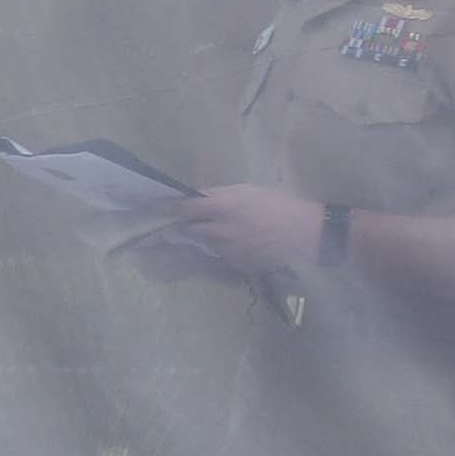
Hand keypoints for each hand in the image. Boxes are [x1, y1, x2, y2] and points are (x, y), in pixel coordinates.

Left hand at [145, 183, 323, 277]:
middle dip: (176, 227)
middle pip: (186, 230)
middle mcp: (220, 231)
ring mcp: (227, 251)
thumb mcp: (248, 191)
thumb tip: (197, 197)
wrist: (306, 235)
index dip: (164, 207)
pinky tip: (227, 241)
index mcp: (223, 207)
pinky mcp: (236, 264)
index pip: (184, 207)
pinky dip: (215, 248)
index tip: (148, 205)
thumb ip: (219, 195)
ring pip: (201, 244)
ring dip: (197, 238)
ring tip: (202, 230)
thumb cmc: (280, 205)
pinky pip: (218, 255)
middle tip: (167, 222)